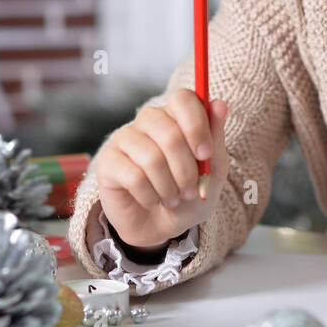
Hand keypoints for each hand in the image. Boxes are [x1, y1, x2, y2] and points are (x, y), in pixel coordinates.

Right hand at [97, 89, 228, 249]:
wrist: (162, 227)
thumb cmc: (189, 195)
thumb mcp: (213, 170)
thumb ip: (216, 137)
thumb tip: (219, 104)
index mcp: (175, 115)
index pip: (182, 99)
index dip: (196, 126)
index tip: (206, 155)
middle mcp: (148, 121)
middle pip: (169, 133)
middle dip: (186, 170)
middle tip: (191, 190)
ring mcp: (124, 138)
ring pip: (151, 158)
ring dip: (169, 188)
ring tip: (173, 199)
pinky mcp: (107, 161)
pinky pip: (133, 177)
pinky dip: (150, 196)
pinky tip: (152, 200)